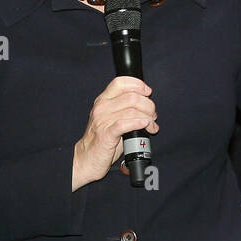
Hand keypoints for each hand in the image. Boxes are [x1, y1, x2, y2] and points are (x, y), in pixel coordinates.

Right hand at [71, 76, 158, 190]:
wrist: (87, 158)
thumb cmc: (102, 140)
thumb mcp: (112, 119)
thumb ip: (127, 110)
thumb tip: (148, 107)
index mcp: (103, 100)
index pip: (120, 82)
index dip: (138, 85)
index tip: (148, 92)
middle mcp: (101, 107)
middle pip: (132, 97)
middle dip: (148, 106)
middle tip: (152, 116)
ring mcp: (102, 120)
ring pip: (132, 110)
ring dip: (147, 118)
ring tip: (151, 126)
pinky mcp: (105, 134)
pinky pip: (125, 124)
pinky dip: (139, 123)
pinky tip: (145, 126)